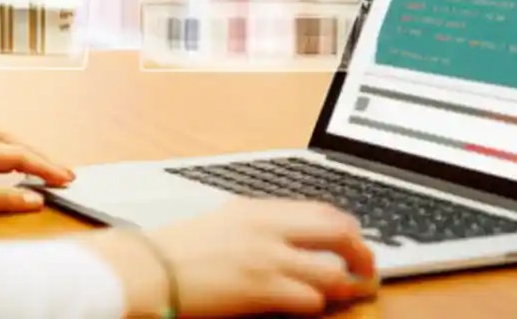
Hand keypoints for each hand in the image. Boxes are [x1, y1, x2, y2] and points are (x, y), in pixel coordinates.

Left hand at [0, 130, 73, 216]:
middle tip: (63, 173)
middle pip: (13, 141)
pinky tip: (4, 168)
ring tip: (41, 166)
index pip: (18, 155)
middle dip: (40, 155)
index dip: (46, 168)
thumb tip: (35, 201)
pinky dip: (5, 155)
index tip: (68, 181)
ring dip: (23, 150)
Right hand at [84, 199, 378, 316]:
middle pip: (338, 232)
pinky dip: (319, 304)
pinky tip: (315, 307)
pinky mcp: (261, 289)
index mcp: (259, 209)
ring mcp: (268, 257)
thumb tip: (287, 237)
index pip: (321, 210)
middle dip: (361, 252)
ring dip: (347, 285)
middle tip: (368, 269)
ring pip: (332, 270)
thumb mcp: (222, 223)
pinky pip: (309, 298)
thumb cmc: (176, 251)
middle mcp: (269, 227)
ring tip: (353, 293)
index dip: (347, 228)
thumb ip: (258, 226)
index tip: (355, 240)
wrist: (148, 269)